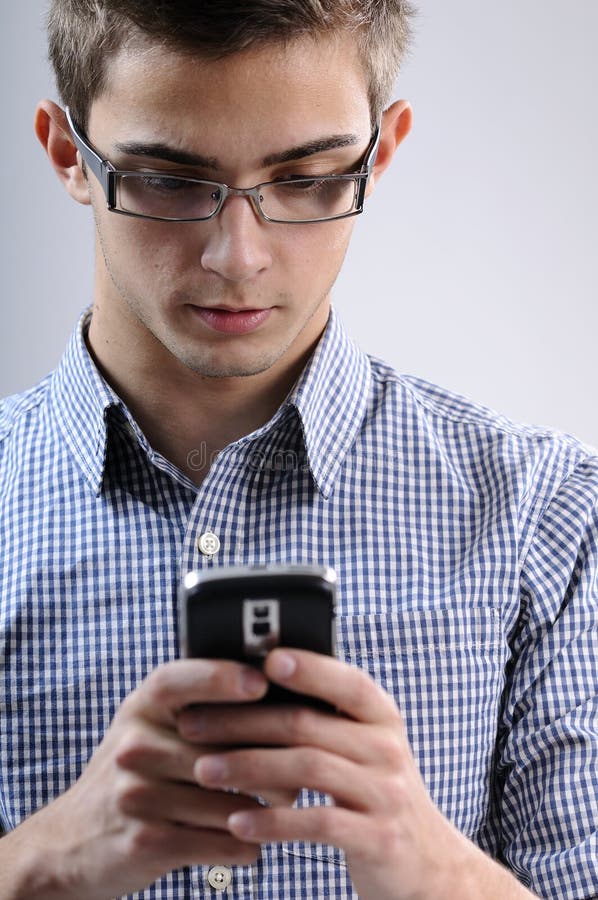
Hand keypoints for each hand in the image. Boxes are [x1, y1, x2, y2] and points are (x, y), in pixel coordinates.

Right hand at [0, 659, 269, 899]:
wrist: (70, 843)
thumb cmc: (134, 774)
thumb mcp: (150, 726)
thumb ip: (199, 707)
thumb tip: (277, 695)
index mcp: (141, 706)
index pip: (182, 679)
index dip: (222, 678)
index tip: (261, 683)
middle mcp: (135, 745)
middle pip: (224, 750)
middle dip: (272, 764)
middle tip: (304, 770)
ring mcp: (137, 793)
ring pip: (231, 802)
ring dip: (267, 812)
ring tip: (284, 809)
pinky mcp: (147, 840)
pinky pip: (220, 841)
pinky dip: (246, 845)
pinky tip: (252, 841)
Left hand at [179, 649, 532, 899]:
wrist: (427, 864)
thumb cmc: (375, 793)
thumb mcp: (364, 747)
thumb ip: (327, 718)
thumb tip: (260, 677)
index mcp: (383, 717)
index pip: (346, 681)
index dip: (308, 667)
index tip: (262, 659)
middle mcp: (388, 748)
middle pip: (308, 724)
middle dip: (244, 721)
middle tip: (193, 725)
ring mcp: (387, 794)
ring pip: (308, 768)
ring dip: (247, 767)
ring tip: (202, 770)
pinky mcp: (378, 838)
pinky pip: (318, 822)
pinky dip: (273, 820)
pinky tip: (237, 820)